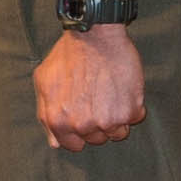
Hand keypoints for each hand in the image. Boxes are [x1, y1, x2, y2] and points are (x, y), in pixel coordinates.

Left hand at [33, 26, 144, 153]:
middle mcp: (82, 125)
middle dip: (97, 122)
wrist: (94, 34)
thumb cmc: (68, 55)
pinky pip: (135, 118)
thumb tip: (55, 143)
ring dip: (116, 116)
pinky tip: (122, 87)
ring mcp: (107, 120)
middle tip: (97, 97)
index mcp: (59, 121)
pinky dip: (132, 105)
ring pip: (117, 132)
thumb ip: (46, 115)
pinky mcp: (130, 110)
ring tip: (110, 92)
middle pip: (97, 139)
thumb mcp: (44, 82)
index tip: (85, 115)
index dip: (79, 131)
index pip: (74, 145)